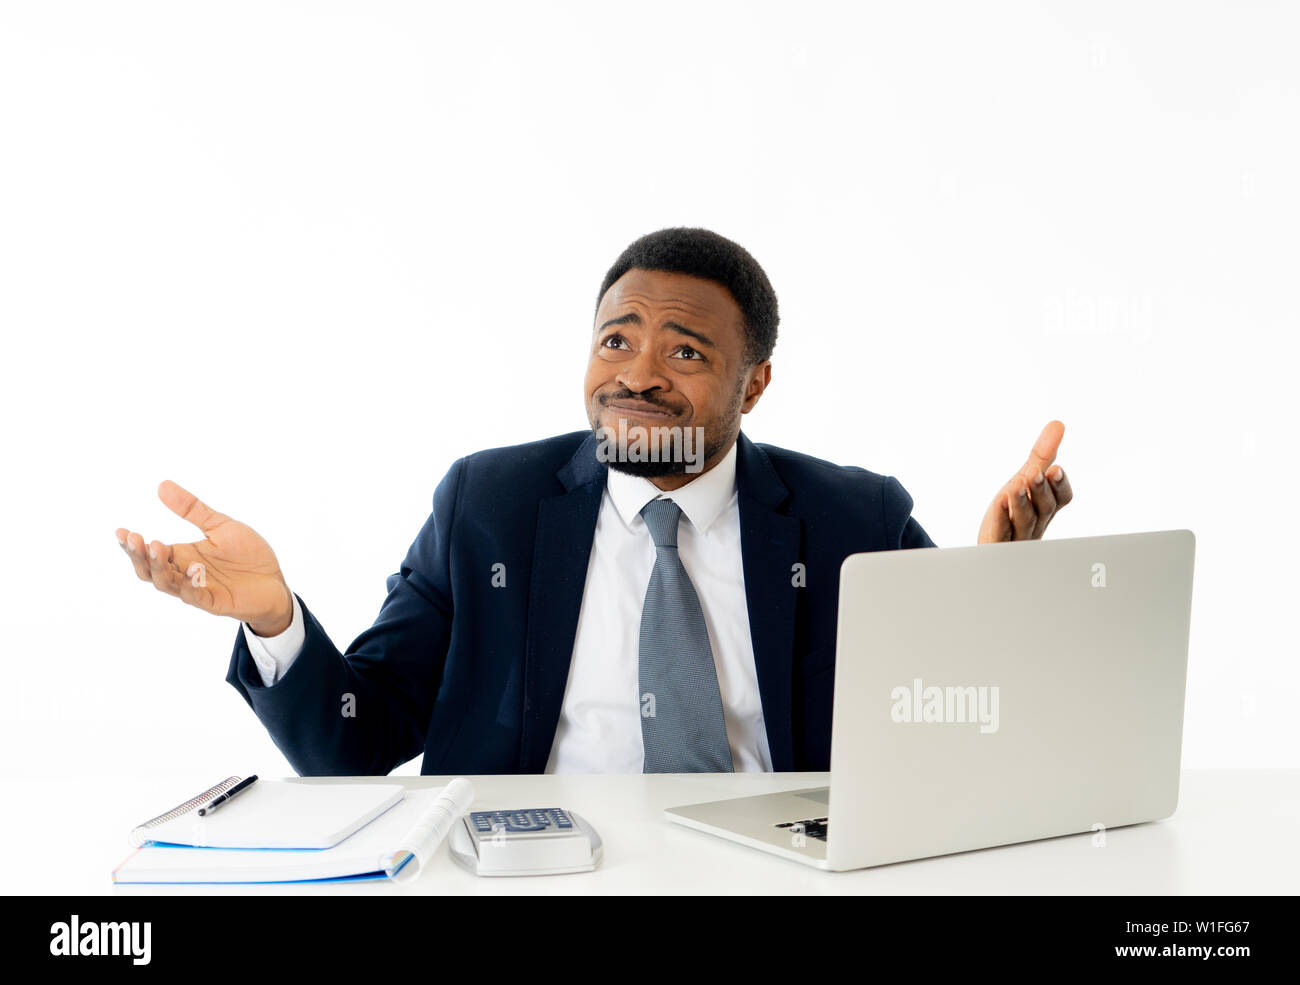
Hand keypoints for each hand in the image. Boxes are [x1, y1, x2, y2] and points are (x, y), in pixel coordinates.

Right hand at [116, 480, 293, 634]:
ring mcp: (198, 589)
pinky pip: (196, 595)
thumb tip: (162, 485)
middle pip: (150, 570)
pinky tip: (191, 569)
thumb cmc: (247, 555)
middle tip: (133, 538)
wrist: (275, 581)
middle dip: (139, 555)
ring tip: (157, 546)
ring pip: (167, 584)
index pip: (149, 552)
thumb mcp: (221, 526)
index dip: (132, 545)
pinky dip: (190, 584)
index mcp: (182, 555)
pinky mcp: (215, 602)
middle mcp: (184, 573)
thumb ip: (192, 509)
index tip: (120, 530)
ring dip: (160, 567)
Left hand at [977, 420, 1073, 543]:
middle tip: (1037, 473)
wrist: (992, 545)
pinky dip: (1002, 518)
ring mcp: (1018, 535)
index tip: (1055, 470)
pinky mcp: (998, 543)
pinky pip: (1002, 532)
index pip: (1061, 498)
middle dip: (1042, 490)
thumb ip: (1042, 457)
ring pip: (1025, 521)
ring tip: (1016, 485)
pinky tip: (999, 503)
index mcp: (1045, 507)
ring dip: (1022, 502)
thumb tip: (1057, 424)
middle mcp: (1036, 522)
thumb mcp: (1026, 481)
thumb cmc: (1014, 512)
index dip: (1059, 486)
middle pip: (1044, 508)